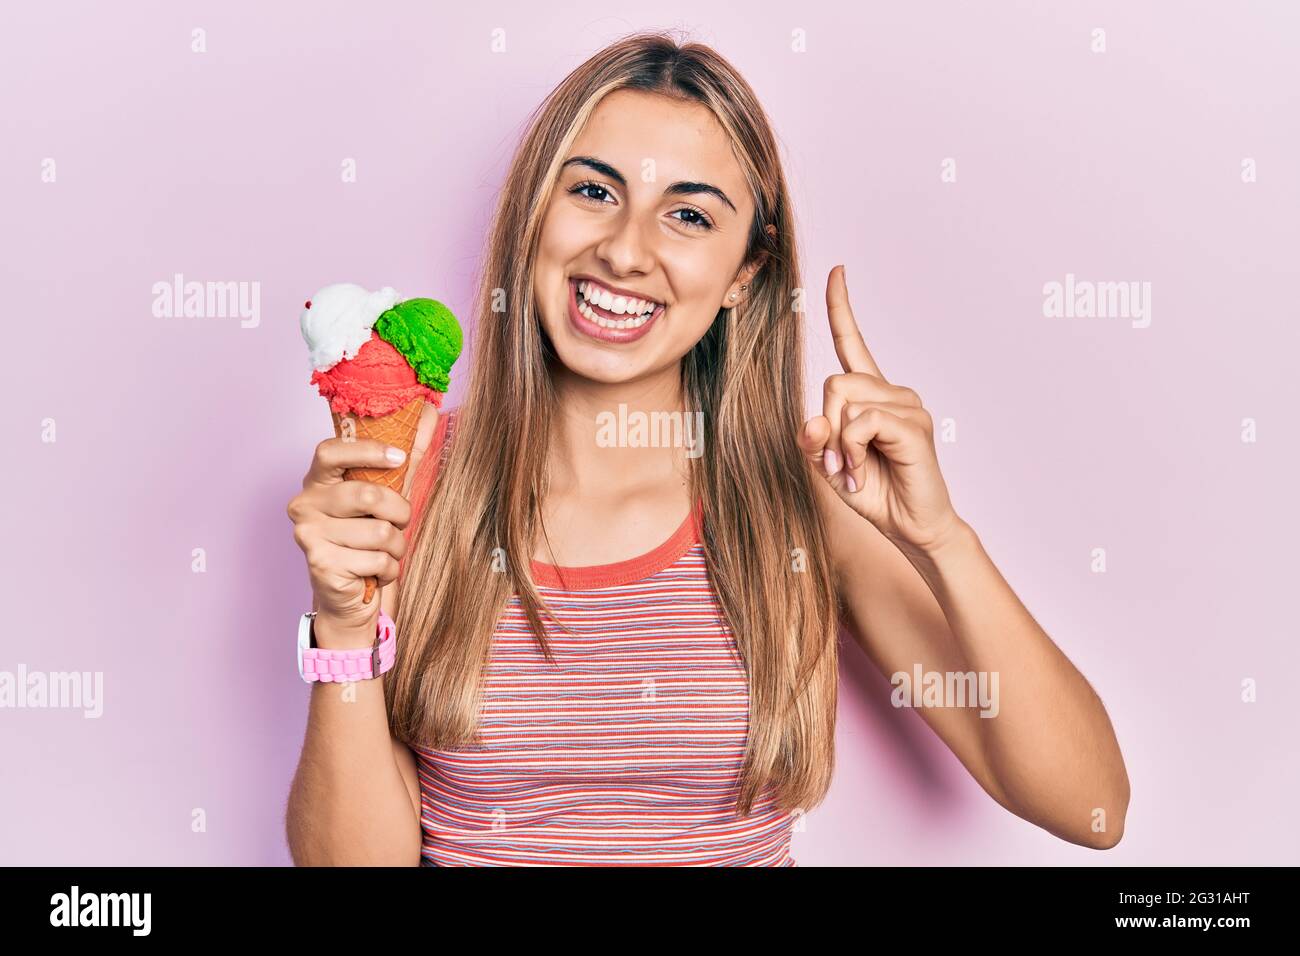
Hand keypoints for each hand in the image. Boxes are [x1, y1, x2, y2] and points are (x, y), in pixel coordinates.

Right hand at [286, 404, 440, 643]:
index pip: (330, 451)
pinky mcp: (320, 564)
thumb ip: (407, 452)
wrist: (349, 594)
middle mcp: (304, 503)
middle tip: (398, 524)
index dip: (367, 451)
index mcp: (317, 479)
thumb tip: (429, 410)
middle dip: (399, 513)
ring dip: (396, 546)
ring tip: (385, 552)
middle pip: (368, 495)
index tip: (398, 458)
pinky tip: (375, 571)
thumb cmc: (368, 535)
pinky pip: (377, 560)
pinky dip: (388, 569)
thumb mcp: (389, 492)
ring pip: (379, 532)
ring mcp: (308, 534)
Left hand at [797, 266, 963, 552]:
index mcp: (871, 394)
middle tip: (839, 463)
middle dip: (826, 427)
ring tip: (856, 470)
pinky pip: (863, 422)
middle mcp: (892, 391)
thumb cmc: (874, 492)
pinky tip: (865, 470)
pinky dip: (853, 450)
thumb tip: (811, 420)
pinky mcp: (913, 424)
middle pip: (833, 383)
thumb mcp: (828, 465)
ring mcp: (907, 405)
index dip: (842, 308)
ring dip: (840, 444)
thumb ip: (813, 440)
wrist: (912, 526)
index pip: (852, 342)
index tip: (838, 272)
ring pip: (845, 401)